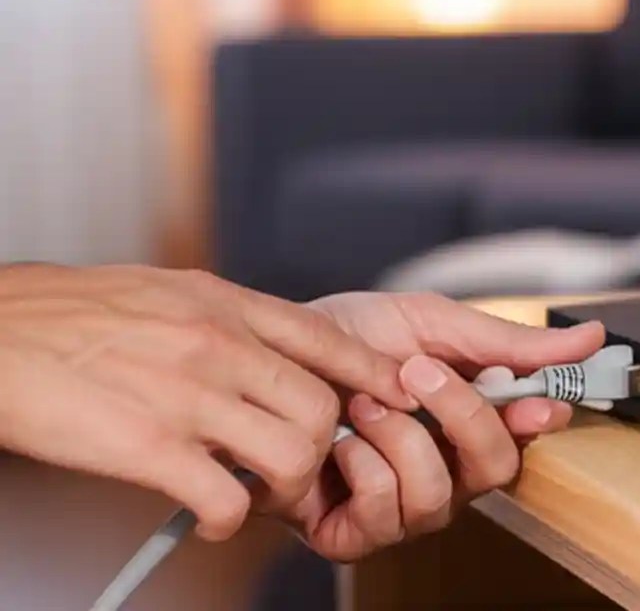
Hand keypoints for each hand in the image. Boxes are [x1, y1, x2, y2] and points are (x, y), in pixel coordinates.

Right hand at [0, 264, 413, 541]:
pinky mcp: (149, 446)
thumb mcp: (165, 291)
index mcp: (221, 304)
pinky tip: (213, 518)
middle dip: (321, 448)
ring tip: (257, 496)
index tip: (394, 394)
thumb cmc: (70, 314)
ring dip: (284, 489)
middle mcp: (215, 343)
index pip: (326, 337)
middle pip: (319, 406)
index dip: (371, 372)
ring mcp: (187, 394)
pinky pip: (228, 499)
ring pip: (290, 454)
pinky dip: (231, 521)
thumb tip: (267, 346)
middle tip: (299, 467)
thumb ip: (224, 317)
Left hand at [282, 291, 603, 559]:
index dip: (541, 419)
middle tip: (418, 373)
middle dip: (462, 416)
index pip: (529, 436)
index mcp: (470, 422)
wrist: (263, 355)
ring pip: (440, 493)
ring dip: (399, 437)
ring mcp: (402, 507)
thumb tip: (590, 337)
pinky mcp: (355, 535)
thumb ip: (508, 340)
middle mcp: (446, 471)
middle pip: (497, 469)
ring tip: (360, 404)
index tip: (540, 399)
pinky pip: (386, 512)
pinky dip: (362, 467)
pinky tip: (339, 443)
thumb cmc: (346, 339)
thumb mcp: (430, 323)